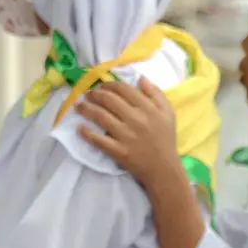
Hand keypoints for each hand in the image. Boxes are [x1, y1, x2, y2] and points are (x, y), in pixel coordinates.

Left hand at [78, 79, 184, 193]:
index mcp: (147, 108)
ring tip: (78, 106)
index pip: (123, 89)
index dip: (108, 85)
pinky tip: (79, 128)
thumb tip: (140, 78)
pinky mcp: (118, 151)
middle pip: (108, 100)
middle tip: (87, 94)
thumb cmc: (165, 139)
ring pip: (100, 116)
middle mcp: (135, 119)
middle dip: (94, 94)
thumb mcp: (168, 113)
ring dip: (86, 109)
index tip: (101, 87)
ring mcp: (126, 136)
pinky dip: (87, 133)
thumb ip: (156, 94)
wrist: (164, 168)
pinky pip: (98, 140)